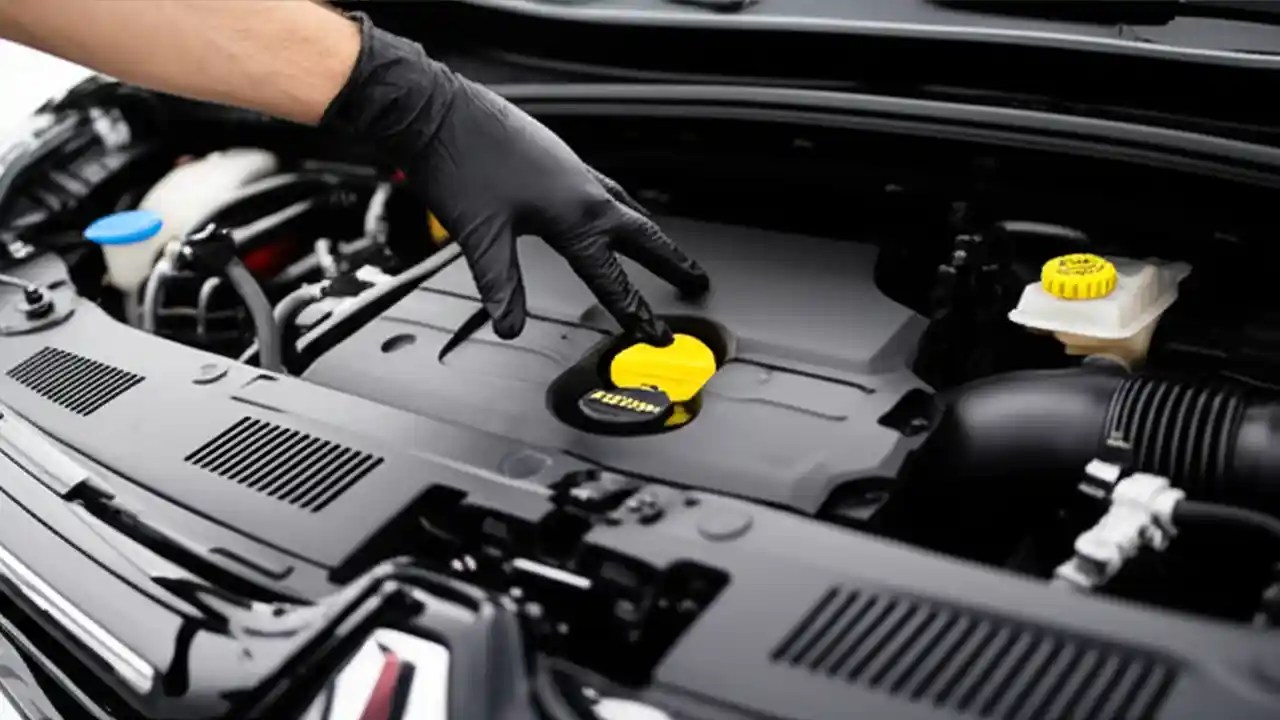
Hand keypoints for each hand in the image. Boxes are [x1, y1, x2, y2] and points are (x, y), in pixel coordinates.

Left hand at [321, 14, 708, 343]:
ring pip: (626, 205)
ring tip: (662, 246)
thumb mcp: (479, 236)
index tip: (656, 333)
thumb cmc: (457, 165)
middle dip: (670, 261)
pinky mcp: (556, 156)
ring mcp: (572, 169)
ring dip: (648, 230)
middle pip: (641, 233)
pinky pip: (604, 185)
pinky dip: (619, 204)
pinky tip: (609, 206)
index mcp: (573, 214)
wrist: (437, 111)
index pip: (613, 276)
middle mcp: (582, 189)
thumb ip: (501, 285)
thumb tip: (510, 325)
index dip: (635, 310)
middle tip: (696, 279)